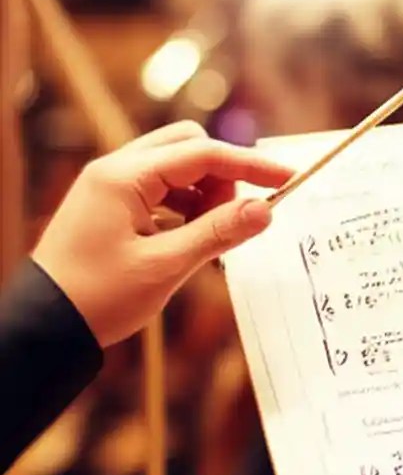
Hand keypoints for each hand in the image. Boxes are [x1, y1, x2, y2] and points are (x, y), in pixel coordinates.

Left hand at [31, 121, 292, 345]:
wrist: (44, 328)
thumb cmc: (97, 298)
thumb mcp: (165, 266)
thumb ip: (218, 232)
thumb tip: (265, 210)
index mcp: (123, 177)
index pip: (203, 154)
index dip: (251, 165)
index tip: (288, 179)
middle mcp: (116, 170)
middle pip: (190, 146)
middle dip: (222, 175)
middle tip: (233, 216)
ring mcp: (112, 185)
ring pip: (178, 167)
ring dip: (205, 193)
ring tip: (208, 236)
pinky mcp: (112, 204)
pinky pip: (162, 188)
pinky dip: (186, 206)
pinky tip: (190, 238)